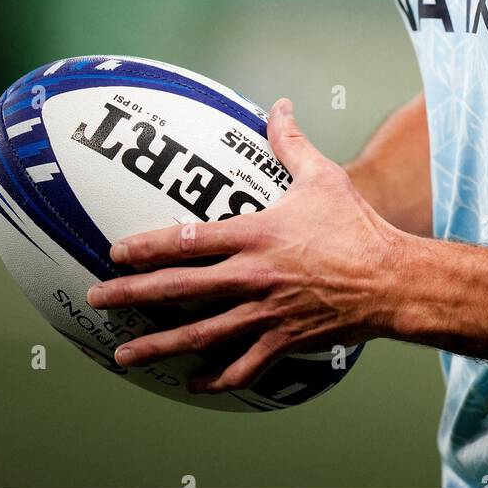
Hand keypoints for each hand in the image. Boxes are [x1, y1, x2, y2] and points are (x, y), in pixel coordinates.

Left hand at [85, 99, 406, 392]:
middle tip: (97, 298)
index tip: (116, 251)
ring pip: (200, 334)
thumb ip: (291, 142)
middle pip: (180, 289)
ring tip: (123, 354)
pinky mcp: (282, 341)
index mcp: (255, 235)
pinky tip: (192, 383)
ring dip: (157, 345)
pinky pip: (241, 366)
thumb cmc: (356, 226)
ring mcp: (265, 313)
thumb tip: (279, 105)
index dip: (147, 246)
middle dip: (132, 295)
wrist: (390, 279)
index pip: (189, 239)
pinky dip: (214, 378)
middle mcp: (252, 276)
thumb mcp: (321, 176)